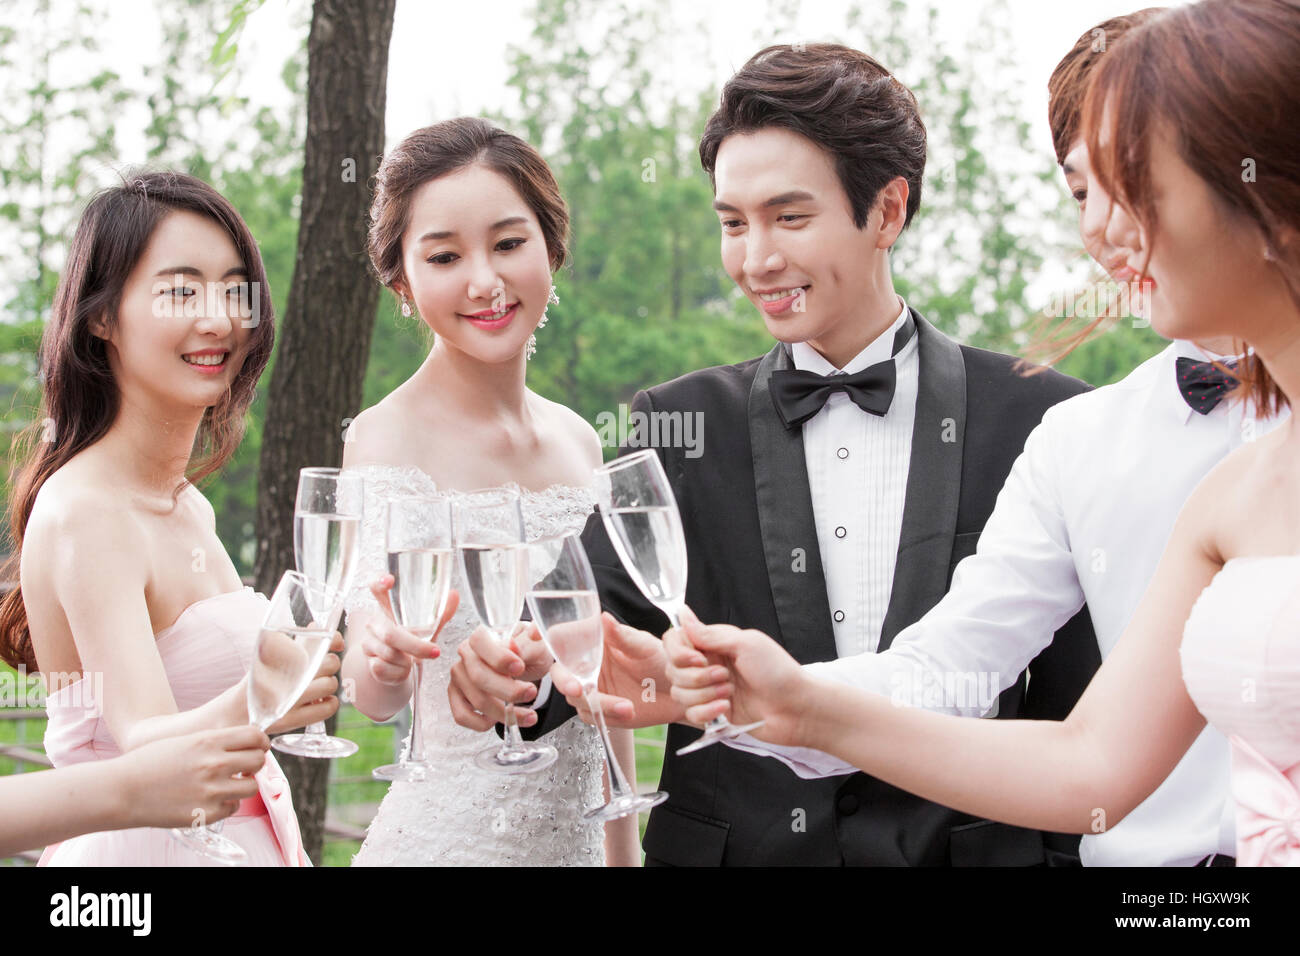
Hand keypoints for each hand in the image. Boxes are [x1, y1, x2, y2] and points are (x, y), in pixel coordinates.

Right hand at [119, 725, 268, 828]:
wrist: (122, 790)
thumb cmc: (150, 762)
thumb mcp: (185, 740)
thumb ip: (215, 741)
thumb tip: (245, 743)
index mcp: (209, 741)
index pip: (255, 736)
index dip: (260, 741)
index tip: (258, 746)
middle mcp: (214, 764)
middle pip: (259, 760)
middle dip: (254, 763)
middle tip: (244, 767)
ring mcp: (212, 791)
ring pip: (252, 786)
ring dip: (244, 785)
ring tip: (229, 784)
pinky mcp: (207, 814)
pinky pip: (233, 807)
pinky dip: (227, 803)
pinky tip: (211, 799)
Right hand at [267, 631, 343, 733]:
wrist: (235, 711)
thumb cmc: (258, 682)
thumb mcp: (269, 657)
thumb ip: (293, 642)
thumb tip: (315, 626)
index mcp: (280, 656)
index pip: (320, 642)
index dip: (333, 640)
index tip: (335, 643)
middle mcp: (286, 679)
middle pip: (330, 663)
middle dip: (329, 664)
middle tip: (320, 669)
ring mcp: (288, 702)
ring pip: (330, 685)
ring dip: (328, 684)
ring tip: (317, 685)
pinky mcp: (290, 721)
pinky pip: (327, 709)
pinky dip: (328, 704)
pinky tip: (318, 701)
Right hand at [361, 576, 459, 685]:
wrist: (395, 670)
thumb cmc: (411, 642)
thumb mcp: (426, 628)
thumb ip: (440, 613)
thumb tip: (454, 594)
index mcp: (387, 608)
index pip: (376, 590)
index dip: (379, 583)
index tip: (389, 579)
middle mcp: (375, 623)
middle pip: (391, 634)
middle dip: (415, 646)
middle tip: (435, 651)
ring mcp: (369, 643)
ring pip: (390, 654)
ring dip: (409, 660)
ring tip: (415, 660)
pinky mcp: (369, 663)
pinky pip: (385, 669)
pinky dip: (400, 673)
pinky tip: (403, 669)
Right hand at [448, 622, 546, 731]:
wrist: (525, 667)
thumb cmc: (529, 652)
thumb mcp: (535, 645)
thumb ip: (528, 644)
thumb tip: (526, 639)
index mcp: (483, 635)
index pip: (480, 642)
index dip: (498, 658)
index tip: (520, 668)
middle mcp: (466, 654)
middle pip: (479, 677)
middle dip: (508, 691)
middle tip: (531, 693)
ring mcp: (459, 676)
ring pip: (476, 700)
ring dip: (505, 713)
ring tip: (528, 715)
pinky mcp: (457, 696)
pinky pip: (462, 716)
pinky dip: (483, 723)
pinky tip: (501, 719)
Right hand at [549, 612, 679, 728]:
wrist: (679, 691)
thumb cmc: (661, 660)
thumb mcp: (644, 645)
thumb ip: (622, 636)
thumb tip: (604, 618)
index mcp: (592, 642)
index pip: (561, 637)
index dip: (545, 637)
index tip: (538, 638)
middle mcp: (586, 664)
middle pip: (560, 672)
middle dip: (565, 682)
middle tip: (579, 688)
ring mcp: (591, 688)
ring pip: (576, 699)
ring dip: (598, 703)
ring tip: (627, 706)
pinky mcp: (599, 710)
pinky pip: (591, 715)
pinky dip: (607, 715)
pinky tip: (628, 712)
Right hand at [664, 607, 808, 745]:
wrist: (796, 708)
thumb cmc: (778, 672)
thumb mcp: (746, 644)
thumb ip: (710, 634)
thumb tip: (683, 615)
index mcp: (714, 644)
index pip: (676, 641)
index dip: (679, 651)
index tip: (698, 658)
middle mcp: (708, 665)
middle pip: (673, 669)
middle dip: (696, 676)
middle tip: (724, 676)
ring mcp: (709, 689)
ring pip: (680, 692)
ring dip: (704, 694)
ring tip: (730, 692)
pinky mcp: (712, 712)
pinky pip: (691, 714)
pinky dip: (707, 711)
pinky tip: (727, 707)